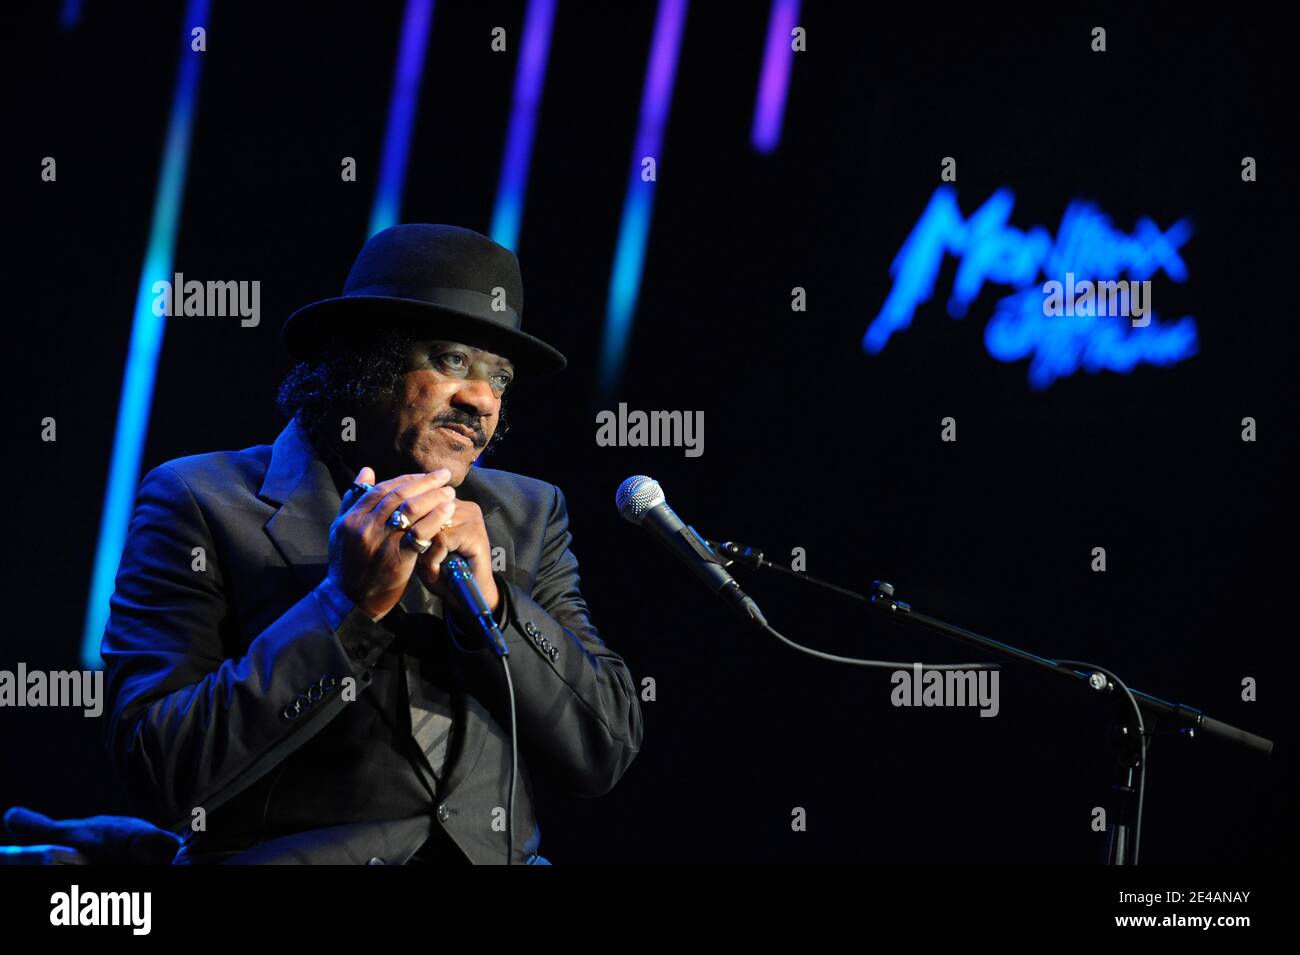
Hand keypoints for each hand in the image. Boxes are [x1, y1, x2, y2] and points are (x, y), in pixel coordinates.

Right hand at [328, 466, 458, 619]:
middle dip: (424, 482)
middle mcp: (366, 526)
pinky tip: (448, 512)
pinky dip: (435, 519)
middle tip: (444, 476)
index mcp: (353, 518)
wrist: (349, 601)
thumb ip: (353, 500)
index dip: (406, 479)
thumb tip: (367, 470)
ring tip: (450, 492)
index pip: (382, 489)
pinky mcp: (397, 558)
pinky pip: (420, 533)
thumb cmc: (347, 565)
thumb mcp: (341, 529)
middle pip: (399, 496)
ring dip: (433, 497)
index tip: (424, 475)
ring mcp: (381, 542)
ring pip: (410, 510)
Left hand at [412, 497, 499, 615]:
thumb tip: (399, 517)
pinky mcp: (476, 534)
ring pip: (433, 525)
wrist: (467, 594)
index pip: (422, 499)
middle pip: (427, 510)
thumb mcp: (424, 545)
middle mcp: (464, 506)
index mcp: (452, 504)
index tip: (412, 545)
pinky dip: (433, 558)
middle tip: (420, 558)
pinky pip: (442, 540)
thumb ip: (415, 527)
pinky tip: (436, 570)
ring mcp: (472, 518)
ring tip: (429, 566)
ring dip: (425, 550)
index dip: (411, 522)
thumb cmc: (443, 570)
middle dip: (418, 537)